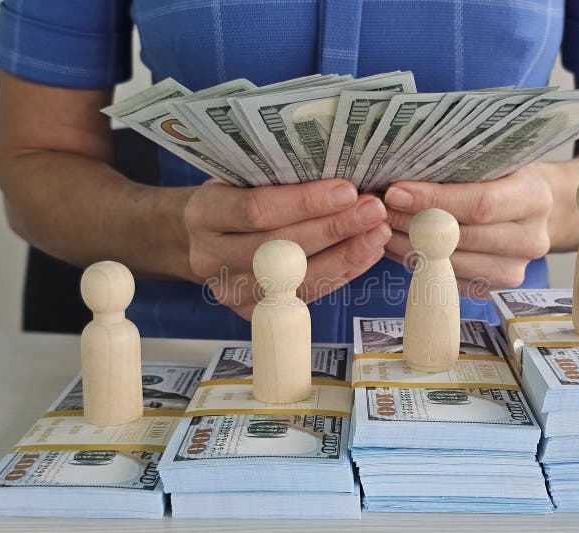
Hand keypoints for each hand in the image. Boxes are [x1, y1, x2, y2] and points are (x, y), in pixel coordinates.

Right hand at [184, 178, 390, 318]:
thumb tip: (339, 172)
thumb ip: (276, 178)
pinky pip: (302, 297)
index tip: (348, 190)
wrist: (201, 238)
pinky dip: (339, 274)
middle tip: (373, 212)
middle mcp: (210, 257)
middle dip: (333, 229)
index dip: (305, 203)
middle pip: (278, 248)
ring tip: (377, 234)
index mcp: (203, 213)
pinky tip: (365, 255)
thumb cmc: (232, 197)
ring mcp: (228, 290)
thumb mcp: (240, 177)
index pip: (257, 210)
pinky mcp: (249, 313)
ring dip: (344, 256)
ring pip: (294, 279)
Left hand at [383, 164, 551, 297]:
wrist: (531, 210)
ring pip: (450, 264)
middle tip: (377, 211)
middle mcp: (530, 240)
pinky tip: (395, 245)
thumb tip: (402, 172)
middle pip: (462, 238)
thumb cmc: (505, 178)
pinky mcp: (492, 289)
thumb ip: (458, 166)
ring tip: (380, 227)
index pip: (480, 204)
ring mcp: (513, 270)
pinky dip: (416, 263)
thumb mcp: (493, 161)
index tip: (396, 192)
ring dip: (407, 246)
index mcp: (533, 198)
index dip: (434, 201)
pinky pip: (447, 281)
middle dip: (412, 223)